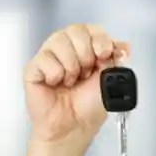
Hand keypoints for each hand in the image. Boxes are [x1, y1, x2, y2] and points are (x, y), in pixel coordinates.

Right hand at [24, 23, 129, 145]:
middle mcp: (66, 49)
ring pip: (58, 40)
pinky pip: (44, 58)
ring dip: (71, 65)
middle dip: (85, 53)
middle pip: (75, 30)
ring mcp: (48, 57)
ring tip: (70, 81)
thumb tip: (123, 46)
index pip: (91, 28)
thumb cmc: (89, 107)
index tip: (104, 54)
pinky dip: (55, 74)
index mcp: (86, 48)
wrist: (74, 127)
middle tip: (85, 74)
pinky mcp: (33, 68)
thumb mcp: (110, 78)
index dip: (99, 38)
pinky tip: (56, 84)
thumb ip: (116, 58)